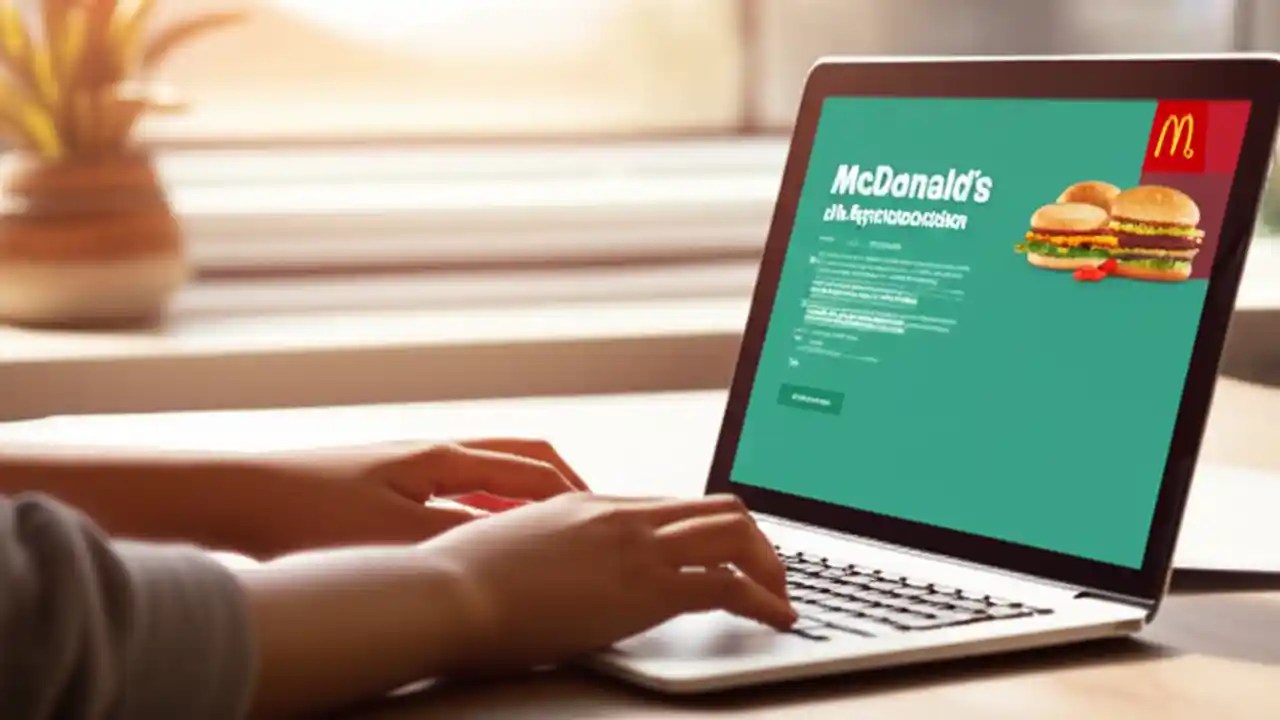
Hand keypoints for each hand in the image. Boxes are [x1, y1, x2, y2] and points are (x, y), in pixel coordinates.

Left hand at [232, 438, 586, 557]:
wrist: (237, 496)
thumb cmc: (309, 513)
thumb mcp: (397, 538)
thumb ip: (463, 541)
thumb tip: (521, 545)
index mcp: (443, 460)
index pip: (533, 470)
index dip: (576, 495)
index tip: (606, 519)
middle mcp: (431, 454)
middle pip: (517, 459)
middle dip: (560, 485)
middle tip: (589, 515)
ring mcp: (407, 468)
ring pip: (486, 476)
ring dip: (522, 499)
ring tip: (544, 531)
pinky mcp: (384, 487)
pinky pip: (457, 492)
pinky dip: (486, 510)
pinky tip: (478, 540)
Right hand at [423, 492, 795, 672]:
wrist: (447, 593)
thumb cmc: (461, 582)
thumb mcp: (511, 551)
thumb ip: (546, 552)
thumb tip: (551, 571)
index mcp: (590, 506)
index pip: (673, 506)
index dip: (709, 531)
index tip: (725, 556)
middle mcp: (621, 515)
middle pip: (716, 508)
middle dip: (755, 541)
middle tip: (768, 575)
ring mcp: (636, 546)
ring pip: (734, 533)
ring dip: (769, 566)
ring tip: (781, 598)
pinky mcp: (645, 588)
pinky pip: (728, 585)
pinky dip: (764, 601)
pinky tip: (777, 618)